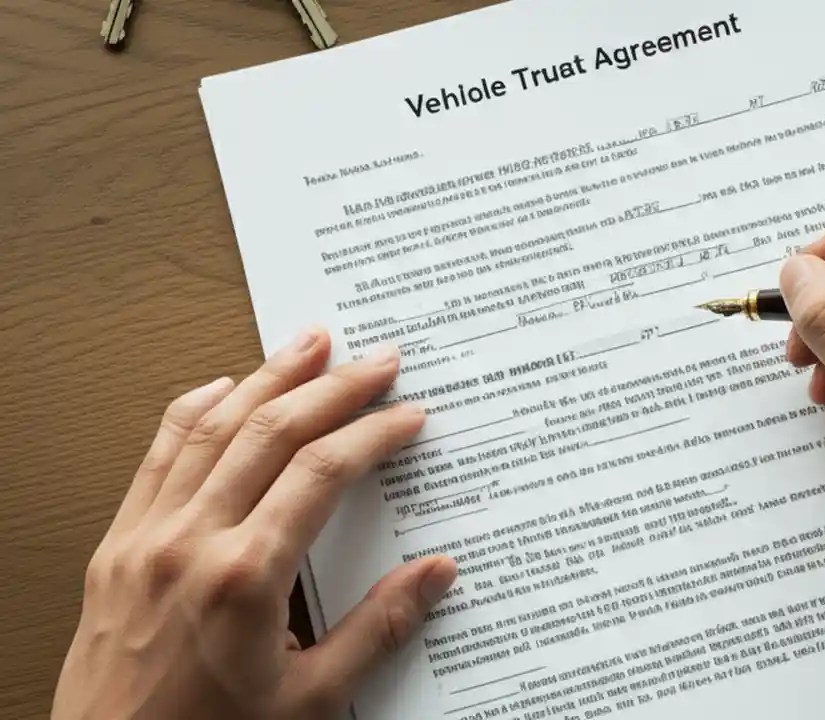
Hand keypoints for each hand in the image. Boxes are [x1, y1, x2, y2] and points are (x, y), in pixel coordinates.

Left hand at [52, 331, 456, 719]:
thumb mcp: (311, 702)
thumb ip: (379, 630)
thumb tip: (438, 573)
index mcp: (246, 578)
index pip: (322, 473)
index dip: (372, 433)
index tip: (407, 414)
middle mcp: (191, 542)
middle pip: (272, 433)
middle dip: (332, 387)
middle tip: (376, 359)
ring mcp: (147, 538)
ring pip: (213, 428)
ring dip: (266, 377)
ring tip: (307, 342)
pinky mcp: (117, 546)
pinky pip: (157, 457)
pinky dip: (193, 412)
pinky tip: (220, 385)